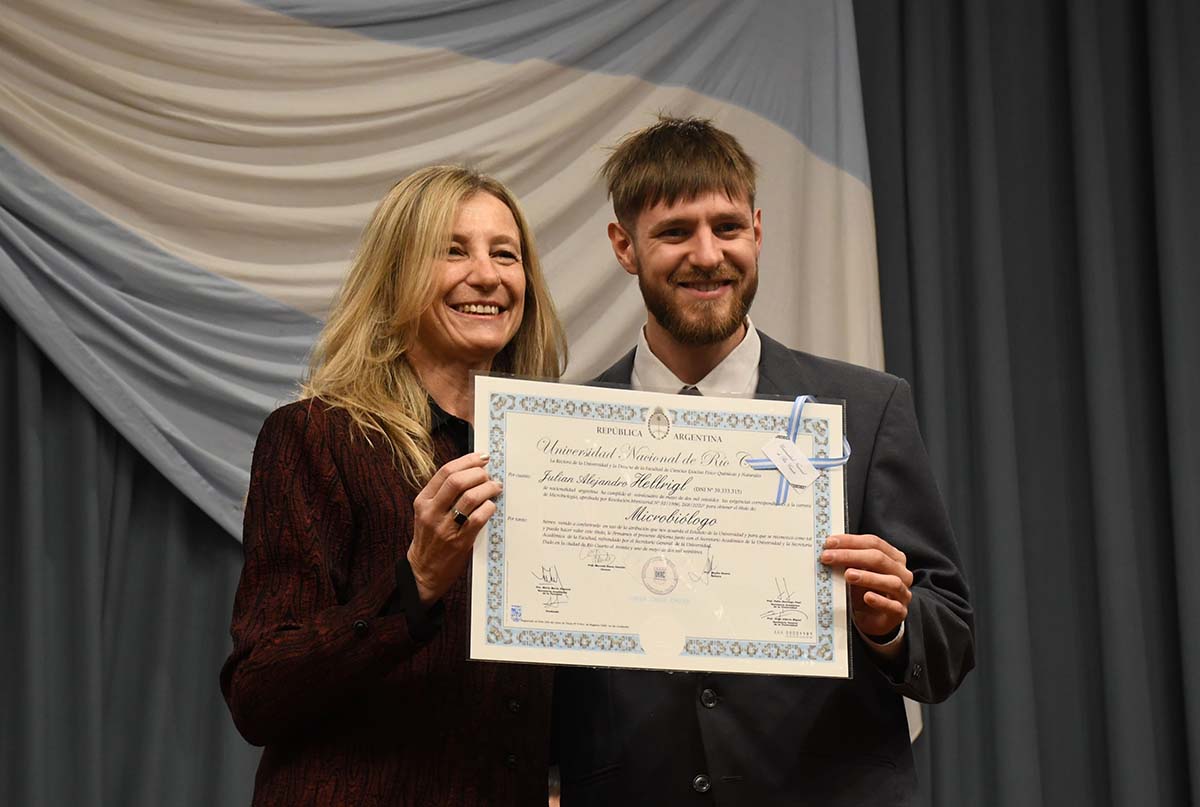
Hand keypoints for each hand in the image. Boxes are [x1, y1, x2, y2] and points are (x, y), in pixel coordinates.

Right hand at [407, 452, 500, 604]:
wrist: (423, 572)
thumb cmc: (430, 539)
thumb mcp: (428, 513)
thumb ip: (444, 494)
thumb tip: (473, 472)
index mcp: (423, 501)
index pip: (445, 472)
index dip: (467, 461)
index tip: (482, 457)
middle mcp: (431, 512)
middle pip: (457, 481)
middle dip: (478, 473)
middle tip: (489, 475)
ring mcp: (444, 527)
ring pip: (469, 497)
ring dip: (487, 488)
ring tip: (495, 488)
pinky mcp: (459, 542)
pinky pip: (478, 518)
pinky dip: (488, 508)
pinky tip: (491, 507)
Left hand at [820, 533, 912, 640]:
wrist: (872, 619)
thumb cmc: (864, 591)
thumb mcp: (856, 573)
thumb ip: (848, 562)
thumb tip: (827, 551)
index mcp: (893, 557)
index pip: (873, 543)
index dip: (851, 541)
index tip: (829, 543)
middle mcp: (901, 573)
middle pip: (879, 559)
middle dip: (851, 556)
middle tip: (828, 557)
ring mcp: (903, 593)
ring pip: (891, 581)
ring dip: (868, 577)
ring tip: (848, 575)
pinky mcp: (900, 612)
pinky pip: (893, 606)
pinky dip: (880, 601)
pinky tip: (867, 597)